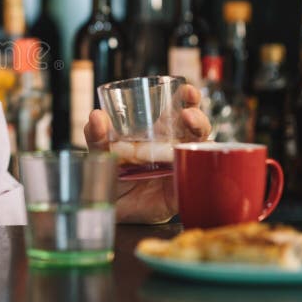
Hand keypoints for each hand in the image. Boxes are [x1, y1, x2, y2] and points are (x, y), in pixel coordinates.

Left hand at [83, 84, 211, 223]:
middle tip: (188, 113)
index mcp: (156, 136)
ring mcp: (180, 170)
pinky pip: (199, 182)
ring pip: (201, 152)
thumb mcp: (100, 155)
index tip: (187, 89)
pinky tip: (200, 163)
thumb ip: (97, 137)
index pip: (176, 113)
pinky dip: (204, 171)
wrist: (110, 212)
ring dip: (200, 140)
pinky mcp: (181, 192)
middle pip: (195, 130)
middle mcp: (172, 150)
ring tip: (191, 128)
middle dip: (197, 117)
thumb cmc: (110, 179)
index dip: (186, 99)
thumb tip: (97, 116)